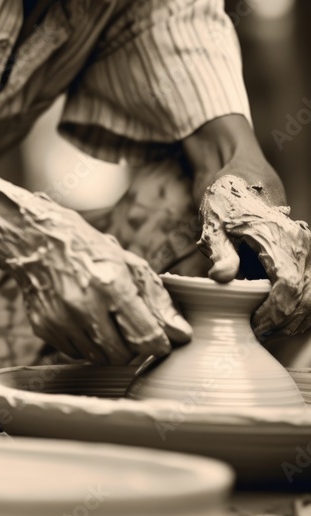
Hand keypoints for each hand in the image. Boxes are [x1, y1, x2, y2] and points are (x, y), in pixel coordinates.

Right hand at [4, 224, 191, 363]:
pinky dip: (86, 344)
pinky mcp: (44, 328)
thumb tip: (182, 334)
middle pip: (124, 355)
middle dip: (134, 347)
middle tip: (132, 327)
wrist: (35, 240)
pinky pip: (76, 353)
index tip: (161, 339)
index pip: (147, 337)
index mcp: (112, 284)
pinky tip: (85, 320)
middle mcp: (85, 305)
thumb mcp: (127, 263)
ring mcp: (61, 320)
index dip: (160, 344)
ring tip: (107, 321)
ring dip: (110, 347)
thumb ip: (157, 299)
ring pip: (100, 358)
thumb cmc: (88, 249)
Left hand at [198, 175, 310, 335]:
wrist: (242, 181)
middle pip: (306, 298)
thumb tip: (221, 277)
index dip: (273, 313)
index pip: (288, 286)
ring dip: (294, 320)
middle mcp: (302, 243)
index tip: (254, 327)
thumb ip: (220, 252)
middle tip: (258, 334)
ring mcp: (308, 249)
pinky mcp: (308, 256)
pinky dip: (300, 309)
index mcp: (279, 236)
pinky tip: (278, 319)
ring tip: (267, 329)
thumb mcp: (214, 225)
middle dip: (284, 323)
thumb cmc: (225, 203)